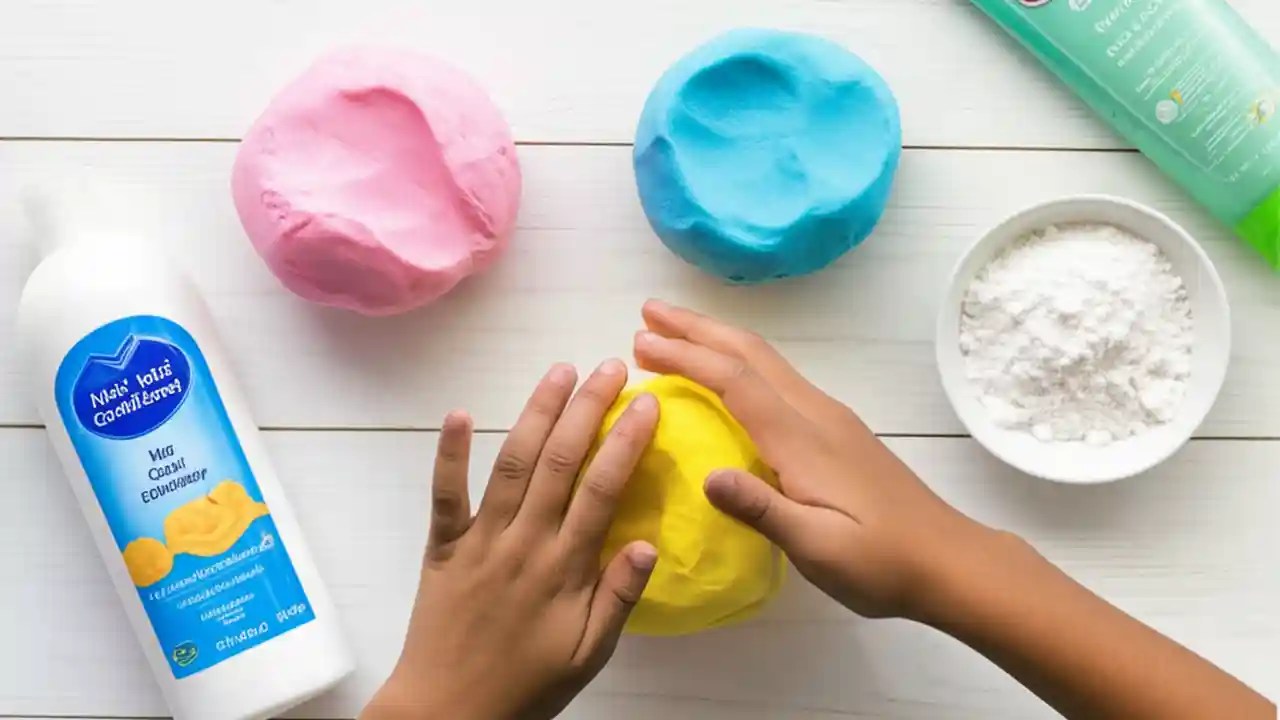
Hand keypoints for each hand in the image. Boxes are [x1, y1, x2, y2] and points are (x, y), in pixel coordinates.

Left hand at [362, 361, 659, 719]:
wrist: (449, 713)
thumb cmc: (528, 685)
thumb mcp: (589, 654)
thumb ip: (619, 598)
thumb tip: (650, 542)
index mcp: (565, 569)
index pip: (602, 491)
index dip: (626, 442)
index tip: (646, 403)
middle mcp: (524, 544)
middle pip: (560, 462)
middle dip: (587, 408)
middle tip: (610, 367)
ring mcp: (480, 541)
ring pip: (512, 465)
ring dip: (536, 413)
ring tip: (560, 372)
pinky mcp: (442, 547)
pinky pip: (445, 495)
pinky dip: (450, 453)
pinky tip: (461, 412)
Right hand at [633, 300, 986, 620]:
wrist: (949, 561)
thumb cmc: (881, 562)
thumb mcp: (818, 549)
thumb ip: (762, 511)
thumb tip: (706, 477)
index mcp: (803, 439)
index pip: (736, 381)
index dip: (686, 357)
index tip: (640, 342)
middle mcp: (816, 415)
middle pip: (751, 353)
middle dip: (697, 328)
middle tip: (647, 311)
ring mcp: (829, 419)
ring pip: (767, 362)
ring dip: (717, 341)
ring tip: (675, 332)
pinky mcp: (836, 432)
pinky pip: (777, 380)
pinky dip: (739, 365)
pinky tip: (727, 379)